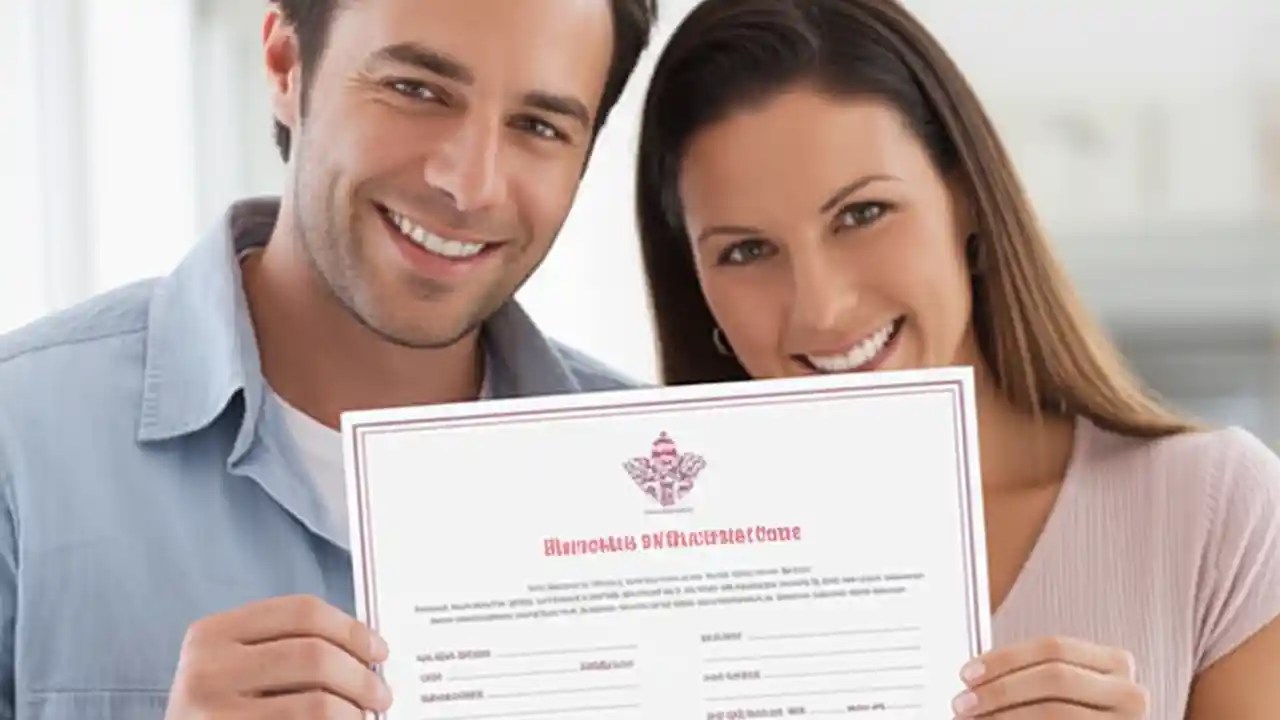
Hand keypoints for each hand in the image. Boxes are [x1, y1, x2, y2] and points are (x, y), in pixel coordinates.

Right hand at [164, 595, 391, 718]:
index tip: (378, 649)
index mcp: (212, 633)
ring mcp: (213, 713)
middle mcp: (206, 669)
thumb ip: (285, 650)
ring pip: (317, 703)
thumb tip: (364, 651)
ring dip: (354, 711)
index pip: (302, 611)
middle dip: (361, 676)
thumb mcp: (235, 670)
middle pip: (314, 654)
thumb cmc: (220, 712)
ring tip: (364, 717)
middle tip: (382, 693)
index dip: (352, 629)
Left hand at [953, 637, 1148, 717]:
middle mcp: (1129, 692)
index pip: (1054, 647)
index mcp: (1115, 663)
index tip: (968, 673)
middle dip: (1000, 689)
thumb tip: (976, 676)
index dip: (1005, 657)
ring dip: (1004, 716)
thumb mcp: (1064, 689)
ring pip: (1054, 710)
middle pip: (1054, 677)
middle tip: (964, 703)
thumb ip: (1031, 674)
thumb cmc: (1079, 715)